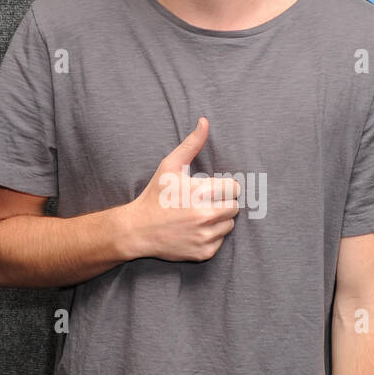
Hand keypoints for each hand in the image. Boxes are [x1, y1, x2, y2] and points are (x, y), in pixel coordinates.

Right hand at [123, 117, 240, 261]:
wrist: (138, 230)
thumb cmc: (155, 196)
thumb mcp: (170, 166)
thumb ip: (191, 144)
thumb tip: (205, 121)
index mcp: (201, 192)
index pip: (235, 188)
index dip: (223, 186)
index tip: (209, 189)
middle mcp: (205, 216)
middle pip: (235, 206)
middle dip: (222, 203)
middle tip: (202, 203)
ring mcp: (205, 236)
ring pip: (229, 225)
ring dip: (219, 220)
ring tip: (197, 216)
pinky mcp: (204, 252)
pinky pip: (220, 241)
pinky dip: (211, 236)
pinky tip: (194, 231)